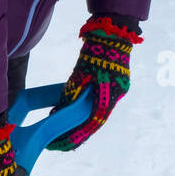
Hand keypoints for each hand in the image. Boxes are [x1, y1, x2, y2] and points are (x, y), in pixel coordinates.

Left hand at [47, 16, 142, 151]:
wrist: (114, 29)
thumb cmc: (96, 48)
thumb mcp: (80, 72)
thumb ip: (70, 93)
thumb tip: (56, 114)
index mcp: (110, 93)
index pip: (90, 124)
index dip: (73, 137)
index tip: (56, 146)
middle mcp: (116, 95)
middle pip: (94, 124)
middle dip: (75, 137)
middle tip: (56, 146)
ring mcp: (118, 90)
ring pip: (96, 116)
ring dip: (79, 128)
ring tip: (61, 138)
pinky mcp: (116, 85)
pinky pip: (98, 106)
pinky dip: (85, 115)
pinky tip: (72, 121)